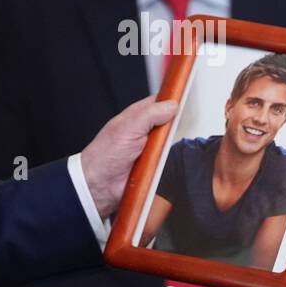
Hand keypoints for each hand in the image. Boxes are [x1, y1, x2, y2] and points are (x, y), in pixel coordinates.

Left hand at [80, 96, 178, 217]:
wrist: (99, 185)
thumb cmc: (105, 154)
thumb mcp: (128, 127)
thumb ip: (150, 114)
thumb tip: (172, 105)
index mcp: (139, 116)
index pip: (162, 102)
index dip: (174, 100)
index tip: (186, 101)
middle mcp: (147, 131)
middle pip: (171, 123)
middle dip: (176, 127)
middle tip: (169, 133)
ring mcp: (153, 149)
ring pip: (174, 143)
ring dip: (172, 147)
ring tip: (160, 152)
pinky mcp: (156, 166)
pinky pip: (171, 162)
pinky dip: (170, 164)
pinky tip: (165, 165)